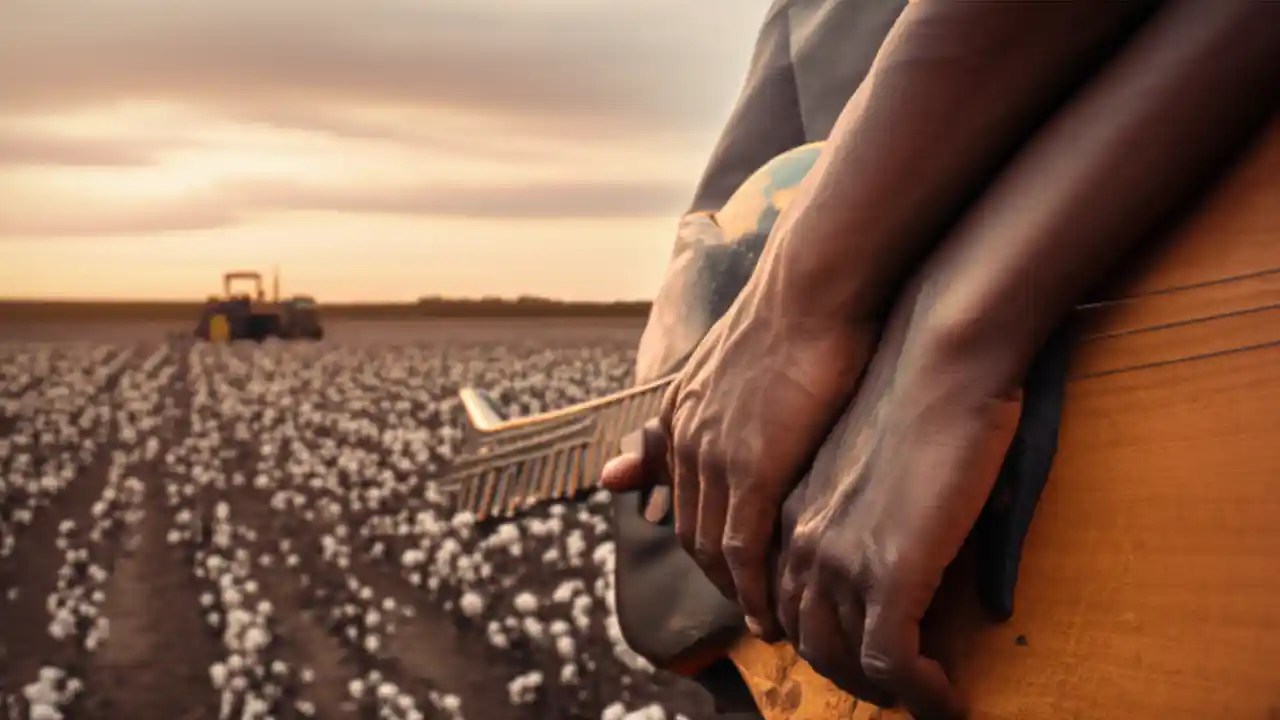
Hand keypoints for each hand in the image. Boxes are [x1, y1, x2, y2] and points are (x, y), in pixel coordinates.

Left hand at [614, 270, 877, 637]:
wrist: (816, 286)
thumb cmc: (798, 316)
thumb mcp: (736, 361)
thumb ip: (713, 402)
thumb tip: (693, 421)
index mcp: (682, 413)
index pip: (683, 499)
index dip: (706, 541)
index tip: (737, 570)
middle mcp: (685, 439)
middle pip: (690, 532)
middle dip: (718, 578)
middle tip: (754, 609)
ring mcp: (713, 456)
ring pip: (711, 549)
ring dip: (736, 593)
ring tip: (767, 624)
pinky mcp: (750, 469)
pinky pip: (741, 549)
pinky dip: (753, 590)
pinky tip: (775, 615)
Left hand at [773, 295, 1022, 718]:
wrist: (937, 357)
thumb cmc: (910, 387)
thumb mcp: (855, 446)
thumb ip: (850, 493)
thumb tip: (885, 524)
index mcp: (783, 505)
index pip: (776, 594)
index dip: (811, 634)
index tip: (848, 657)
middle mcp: (797, 537)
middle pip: (805, 635)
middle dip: (845, 672)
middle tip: (887, 689)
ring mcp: (836, 558)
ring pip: (843, 658)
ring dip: (883, 691)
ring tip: (922, 697)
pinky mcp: (888, 573)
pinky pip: (894, 663)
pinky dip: (922, 694)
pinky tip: (949, 701)